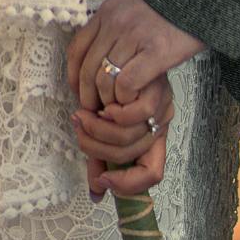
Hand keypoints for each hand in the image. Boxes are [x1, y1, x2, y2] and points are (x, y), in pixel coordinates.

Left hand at [67, 0, 202, 115]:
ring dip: (107, 100)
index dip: (73, 76)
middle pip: (88, 69)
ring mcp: (134, 37)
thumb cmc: (169, 4)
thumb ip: (113, 26)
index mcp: (107, 12)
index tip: (78, 91)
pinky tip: (132, 99)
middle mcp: (115, 23)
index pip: (76, 49)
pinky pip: (127, 82)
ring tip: (114, 109)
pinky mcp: (156, 51)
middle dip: (88, 95)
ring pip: (105, 79)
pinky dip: (125, 97)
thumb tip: (99, 55)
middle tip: (95, 109)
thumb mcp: (131, 6)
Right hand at [75, 76, 174, 198]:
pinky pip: (131, 109)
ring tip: (81, 114)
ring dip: (95, 128)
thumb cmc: (116, 92)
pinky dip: (109, 110)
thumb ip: (102, 156)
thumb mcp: (109, 127)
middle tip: (78, 130)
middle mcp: (161, 120)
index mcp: (155, 136)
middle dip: (94, 147)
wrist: (133, 46)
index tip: (101, 181)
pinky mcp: (154, 82)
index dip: (127, 186)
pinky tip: (98, 100)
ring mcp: (161, 101)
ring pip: (126, 133)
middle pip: (127, 153)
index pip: (152, 173)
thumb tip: (95, 194)